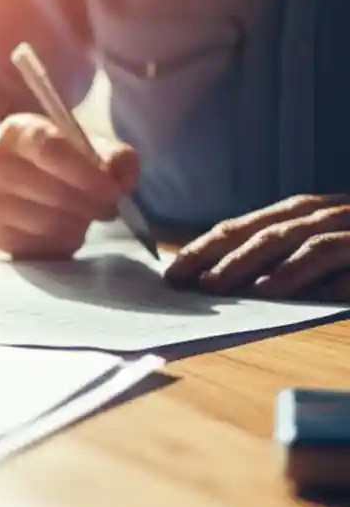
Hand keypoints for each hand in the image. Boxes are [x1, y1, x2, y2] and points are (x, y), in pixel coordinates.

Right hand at [0, 113, 139, 258]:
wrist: (23, 195)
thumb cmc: (61, 168)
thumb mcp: (92, 153)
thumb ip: (116, 159)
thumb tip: (121, 178)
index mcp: (18, 131)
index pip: (50, 147)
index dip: (86, 172)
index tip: (112, 191)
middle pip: (51, 188)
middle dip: (89, 203)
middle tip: (108, 208)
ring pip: (46, 220)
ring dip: (77, 223)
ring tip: (84, 217)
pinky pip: (36, 244)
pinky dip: (60, 241)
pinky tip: (66, 231)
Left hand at [165, 194, 349, 300]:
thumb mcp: (313, 246)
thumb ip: (272, 256)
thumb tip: (214, 281)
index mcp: (299, 213)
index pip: (242, 228)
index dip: (205, 248)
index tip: (173, 273)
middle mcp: (322, 215)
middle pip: (267, 232)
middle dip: (226, 257)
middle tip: (195, 283)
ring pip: (304, 241)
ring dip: (266, 265)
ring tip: (238, 288)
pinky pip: (344, 254)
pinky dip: (321, 274)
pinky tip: (300, 293)